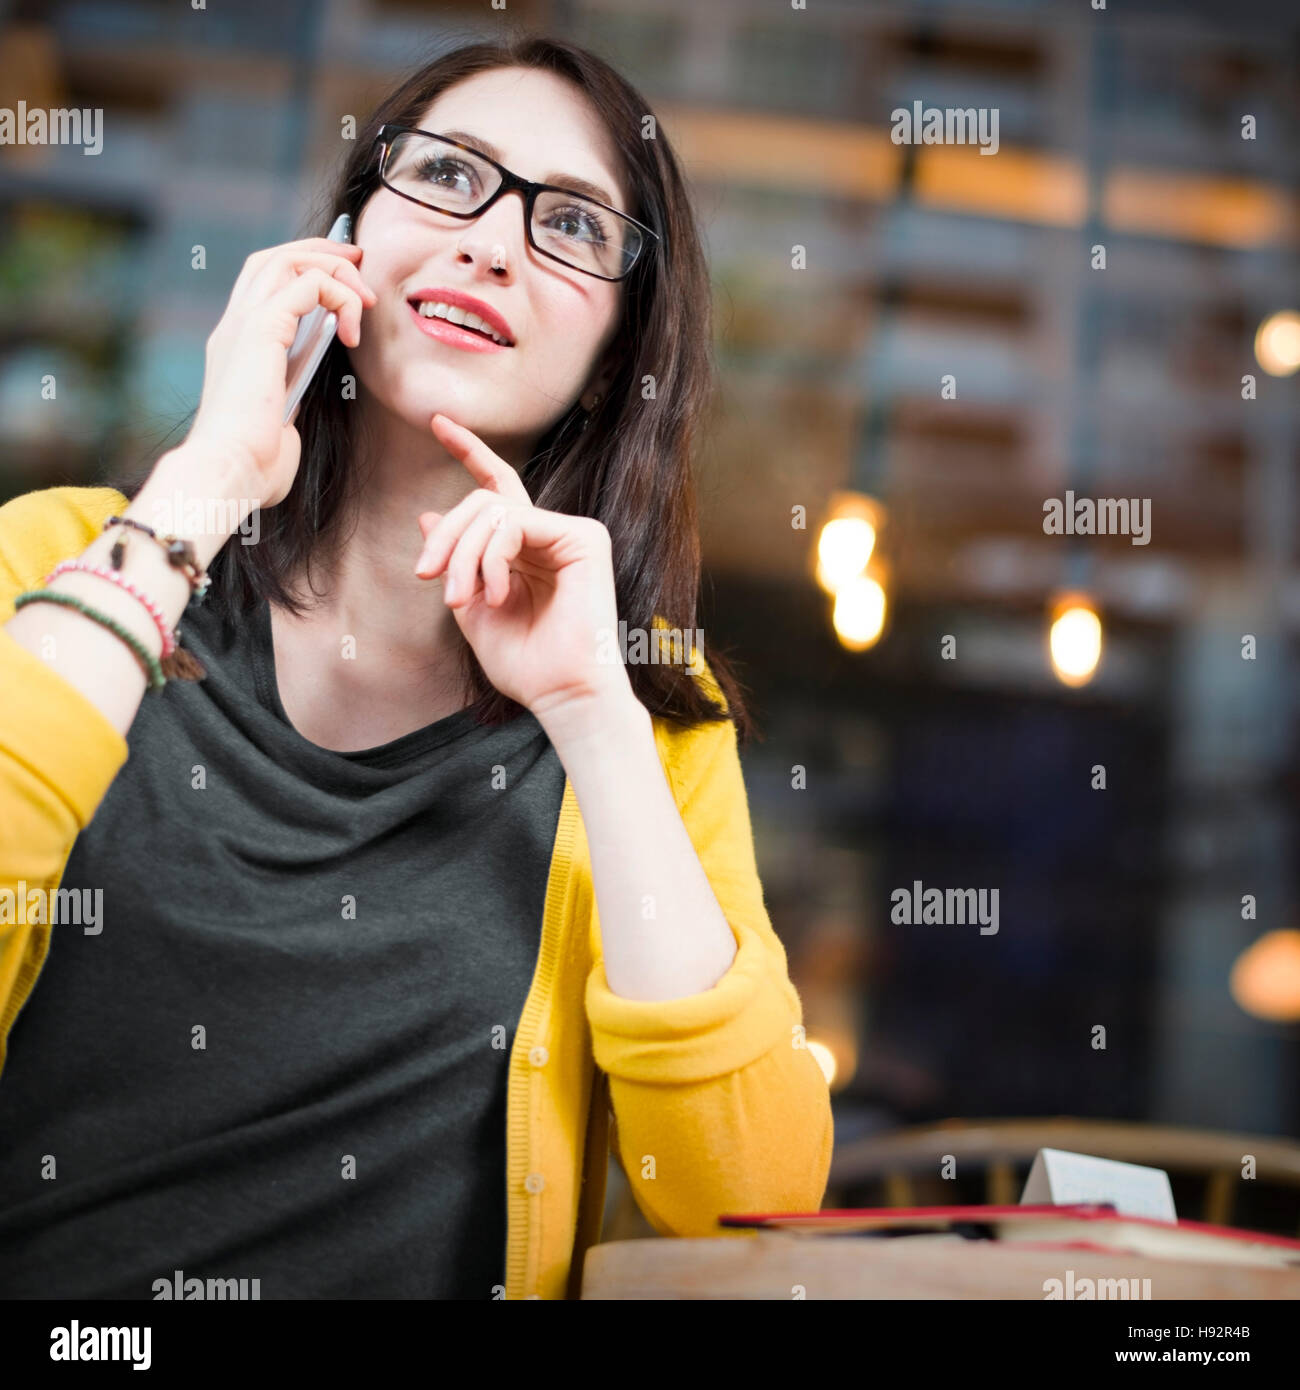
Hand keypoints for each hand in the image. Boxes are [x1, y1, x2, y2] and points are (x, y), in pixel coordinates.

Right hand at [185, 235, 377, 507]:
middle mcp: (235, 328)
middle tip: (360, 263)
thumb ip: (284, 414)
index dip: (305, 271)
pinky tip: (352, 334)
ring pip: (289, 260)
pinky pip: (309, 284)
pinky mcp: (262, 330)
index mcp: (237, 348)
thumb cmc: (251, 469)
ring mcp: (244, 325)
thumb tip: (290, 424)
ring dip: (335, 269)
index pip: (265, 286)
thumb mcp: (276, 431)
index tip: (346, 282)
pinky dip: (339, 296)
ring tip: (365, 298)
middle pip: (273, 259)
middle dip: (320, 252)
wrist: (228, 474)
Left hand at [414, 413, 635, 721]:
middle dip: (446, 536)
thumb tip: (428, 515)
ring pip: (493, 509)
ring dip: (463, 554)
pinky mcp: (583, 538)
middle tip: (427, 576)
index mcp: (527, 548)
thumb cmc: (525, 664)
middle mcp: (550, 534)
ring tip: (459, 597)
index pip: (496, 487)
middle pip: (482, 499)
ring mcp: (570, 532)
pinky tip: (497, 594)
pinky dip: (492, 558)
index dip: (468, 449)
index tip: (436, 422)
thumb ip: (453, 563)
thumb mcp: (472, 609)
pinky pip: (515, 523)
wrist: (562, 693)